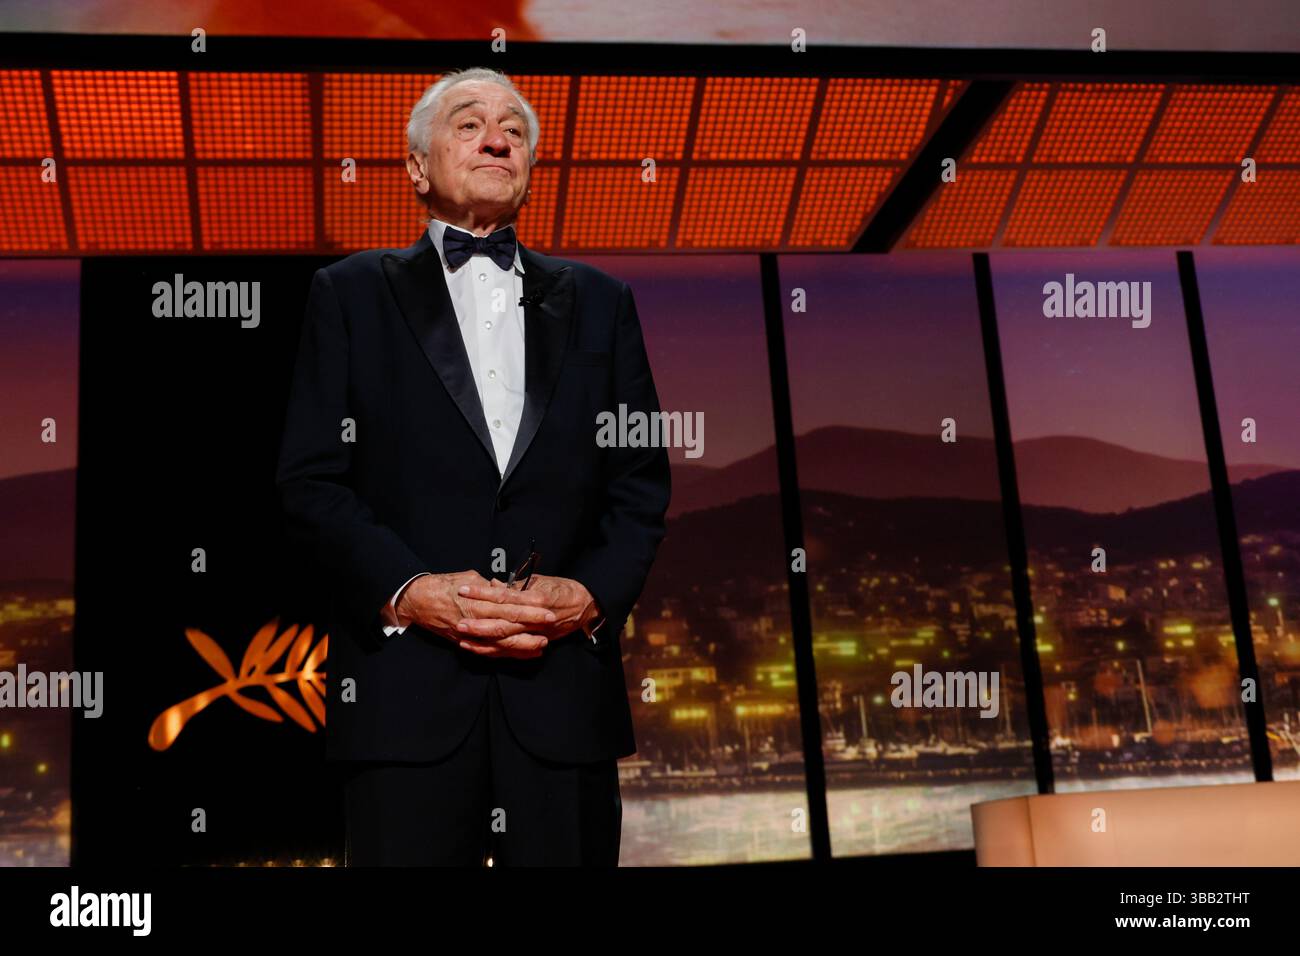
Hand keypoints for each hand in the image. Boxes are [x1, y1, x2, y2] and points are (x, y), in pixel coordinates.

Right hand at [396, 570, 556, 658]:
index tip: (547, 608)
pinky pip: (489, 651)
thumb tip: (503, 588)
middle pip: (509, 625)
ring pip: (501, 643)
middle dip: (531, 626)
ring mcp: (470, 634)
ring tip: (541, 645)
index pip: (509, 605)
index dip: (529, 608)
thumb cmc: (442, 585)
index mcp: (477, 601)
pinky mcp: (465, 643)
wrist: (416, 600)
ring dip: (522, 645)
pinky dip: (506, 653)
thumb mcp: (467, 578)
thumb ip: (487, 586)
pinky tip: (521, 654)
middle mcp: (475, 620)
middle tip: (551, 626)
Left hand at [455, 574, 601, 649]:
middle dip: (479, 622)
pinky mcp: (536, 642)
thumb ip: (517, 585)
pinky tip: (477, 648)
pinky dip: (495, 650)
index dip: (482, 594)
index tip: (464, 590)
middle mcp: (534, 618)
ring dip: (483, 640)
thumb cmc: (563, 589)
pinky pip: (512, 650)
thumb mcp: (541, 581)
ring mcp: (535, 633)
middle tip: (458, 620)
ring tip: (462, 637)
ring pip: (506, 640)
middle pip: (502, 622)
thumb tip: (493, 585)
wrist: (585, 607)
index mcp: (535, 598)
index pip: (503, 596)